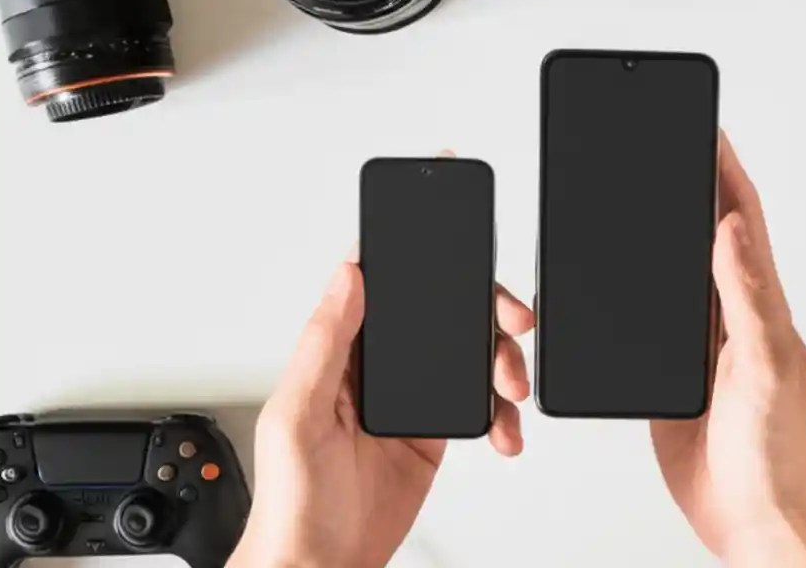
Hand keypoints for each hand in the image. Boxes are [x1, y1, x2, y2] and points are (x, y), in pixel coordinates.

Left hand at [229, 250, 534, 567]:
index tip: (465, 270)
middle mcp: (375, 369)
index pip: (384, 287)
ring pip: (470, 358)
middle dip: (486, 314)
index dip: (427, 267)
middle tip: (512, 323)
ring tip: (510, 390)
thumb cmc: (293, 501)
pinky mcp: (434, 432)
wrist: (323, 565)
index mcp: (338, 351)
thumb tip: (348, 278)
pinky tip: (503, 429)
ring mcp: (409, 400)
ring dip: (502, 364)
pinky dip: (502, 414)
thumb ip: (324, 344)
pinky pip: (481, 406)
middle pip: (443, 316)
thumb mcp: (298, 414)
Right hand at [651, 134, 805, 567]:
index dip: (726, 171)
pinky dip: (644, 289)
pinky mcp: (679, 375)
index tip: (708, 129)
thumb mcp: (765, 367)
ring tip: (650, 192)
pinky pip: (658, 320)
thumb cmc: (777, 455)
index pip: (744, 221)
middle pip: (711, 235)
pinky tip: (629, 278)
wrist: (754, 517)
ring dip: (668, 231)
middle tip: (677, 144)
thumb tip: (731, 228)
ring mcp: (706, 346)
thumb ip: (748, 298)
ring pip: (682, 273)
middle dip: (696, 186)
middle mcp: (734, 319)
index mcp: (760, 306)